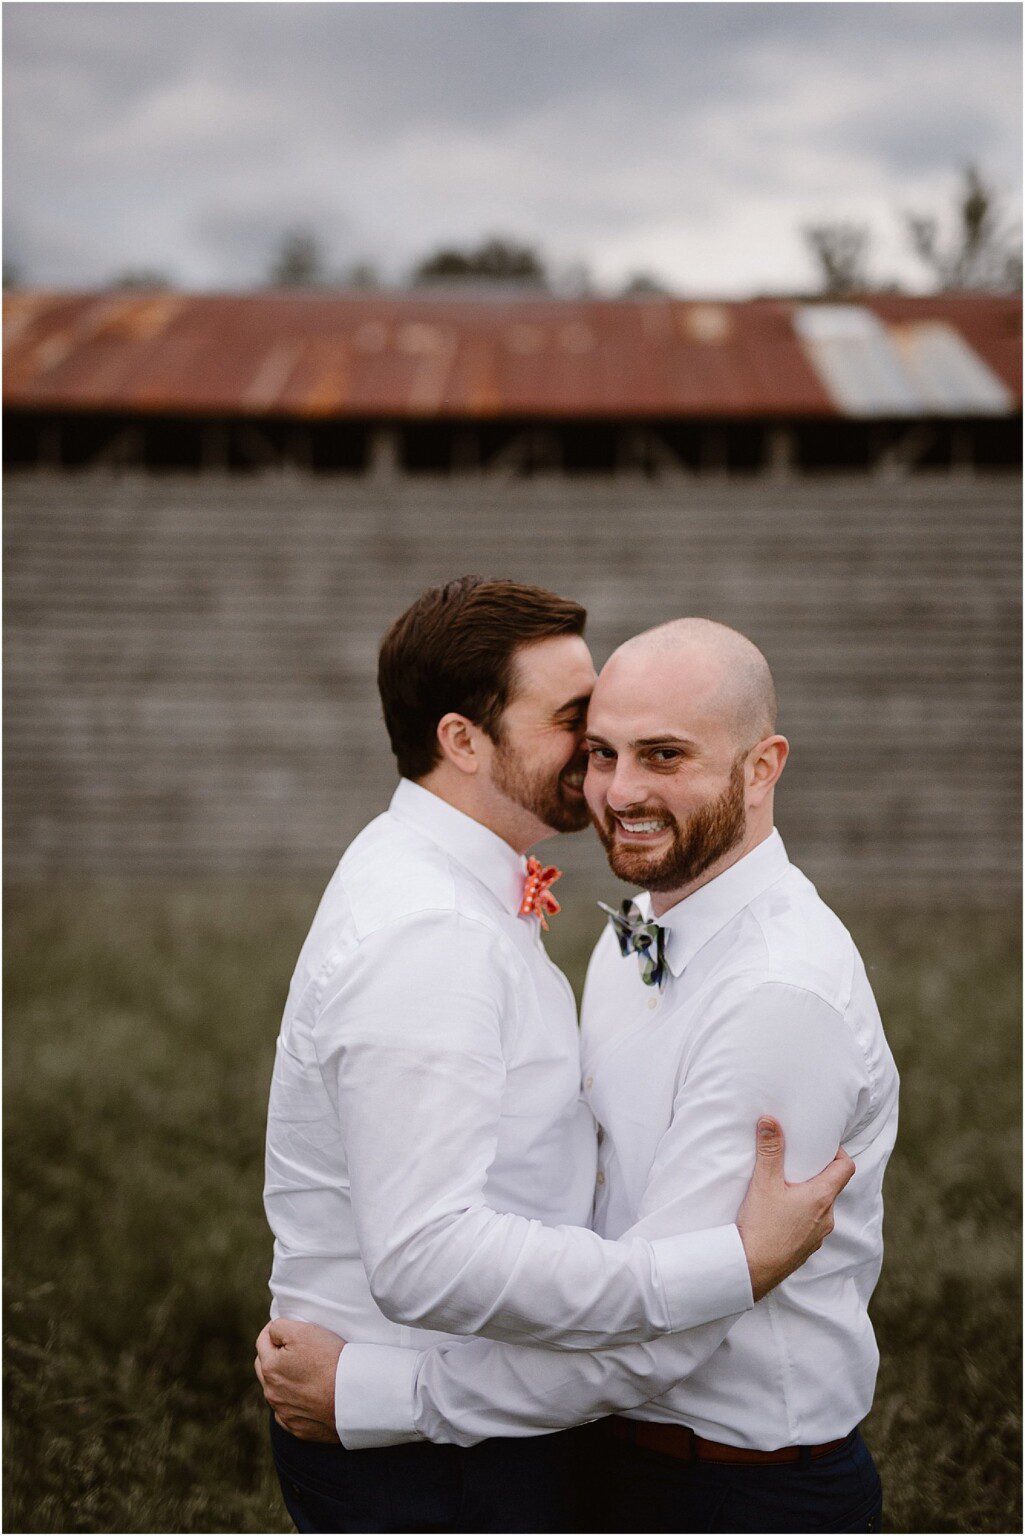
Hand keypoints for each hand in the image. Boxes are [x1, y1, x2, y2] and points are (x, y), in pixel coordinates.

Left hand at [254, 1318, 346, 1441]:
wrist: (353, 1395)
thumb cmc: (329, 1360)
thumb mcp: (302, 1331)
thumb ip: (279, 1328)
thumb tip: (272, 1333)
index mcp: (270, 1368)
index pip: (262, 1342)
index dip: (274, 1332)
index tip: (289, 1328)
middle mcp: (272, 1394)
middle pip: (265, 1369)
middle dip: (274, 1356)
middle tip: (295, 1349)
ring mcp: (285, 1414)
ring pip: (276, 1392)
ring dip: (284, 1381)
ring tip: (306, 1373)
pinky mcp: (299, 1429)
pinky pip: (290, 1413)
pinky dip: (295, 1403)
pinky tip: (310, 1396)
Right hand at [736, 1117, 854, 1301]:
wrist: (752, 1270)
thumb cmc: (761, 1226)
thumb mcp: (763, 1183)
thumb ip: (769, 1150)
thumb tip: (770, 1121)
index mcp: (822, 1197)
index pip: (846, 1168)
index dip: (838, 1153)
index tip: (820, 1146)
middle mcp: (827, 1217)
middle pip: (832, 1186)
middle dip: (817, 1172)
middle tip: (796, 1163)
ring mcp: (818, 1236)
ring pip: (821, 1206)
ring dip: (808, 1194)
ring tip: (784, 1187)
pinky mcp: (807, 1248)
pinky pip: (812, 1224)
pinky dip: (801, 1213)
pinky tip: (779, 1213)